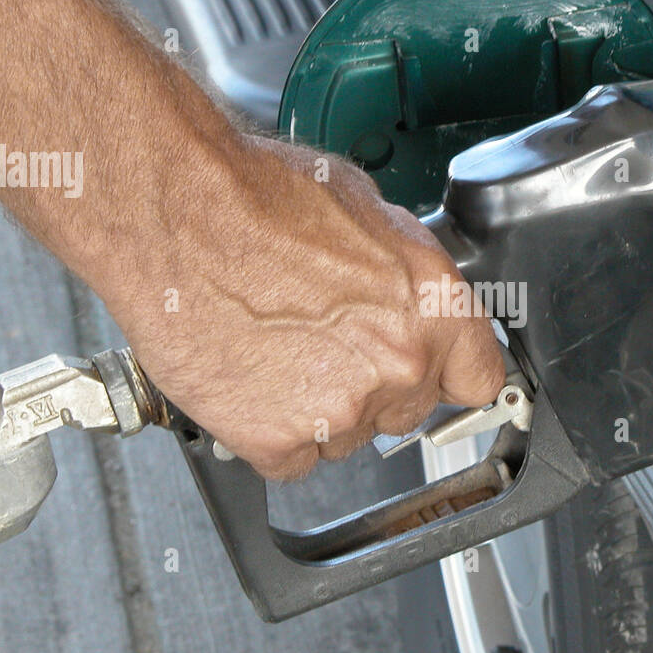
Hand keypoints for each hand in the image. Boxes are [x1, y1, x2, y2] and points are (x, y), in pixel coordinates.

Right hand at [99, 136, 503, 479]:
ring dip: (317, 407)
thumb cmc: (257, 195)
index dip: (447, 373)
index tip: (431, 375)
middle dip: (372, 383)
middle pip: (407, 410)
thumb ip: (404, 273)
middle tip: (320, 340)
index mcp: (433, 304)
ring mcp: (341, 410)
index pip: (478, 378)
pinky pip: (290, 457)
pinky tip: (249, 377)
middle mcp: (400, 363)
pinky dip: (268, 430)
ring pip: (346, 436)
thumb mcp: (365, 209)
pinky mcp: (278, 440)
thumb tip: (409, 296)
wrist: (174, 210)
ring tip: (273, 347)